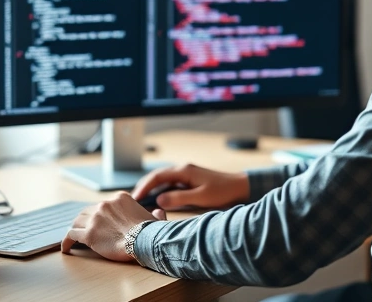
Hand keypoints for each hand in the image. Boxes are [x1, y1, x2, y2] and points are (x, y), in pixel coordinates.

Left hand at [60, 192, 166, 261]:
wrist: (144, 240)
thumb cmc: (151, 232)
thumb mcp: (154, 218)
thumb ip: (155, 214)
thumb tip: (158, 212)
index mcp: (119, 198)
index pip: (102, 205)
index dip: (98, 215)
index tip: (98, 223)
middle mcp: (105, 204)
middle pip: (87, 211)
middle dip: (85, 221)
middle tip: (83, 230)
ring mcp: (95, 218)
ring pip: (77, 222)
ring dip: (75, 229)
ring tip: (72, 238)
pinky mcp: (89, 234)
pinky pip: (71, 235)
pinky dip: (67, 241)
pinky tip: (66, 248)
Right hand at [132, 163, 248, 210]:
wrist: (240, 187)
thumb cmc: (223, 192)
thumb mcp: (200, 197)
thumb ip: (179, 198)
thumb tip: (159, 200)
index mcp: (184, 170)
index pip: (157, 176)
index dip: (144, 187)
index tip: (134, 198)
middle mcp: (183, 169)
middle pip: (156, 176)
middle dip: (143, 187)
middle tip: (132, 200)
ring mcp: (186, 174)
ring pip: (162, 180)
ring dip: (151, 189)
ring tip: (140, 201)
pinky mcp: (189, 180)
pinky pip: (170, 184)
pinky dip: (160, 191)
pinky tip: (156, 200)